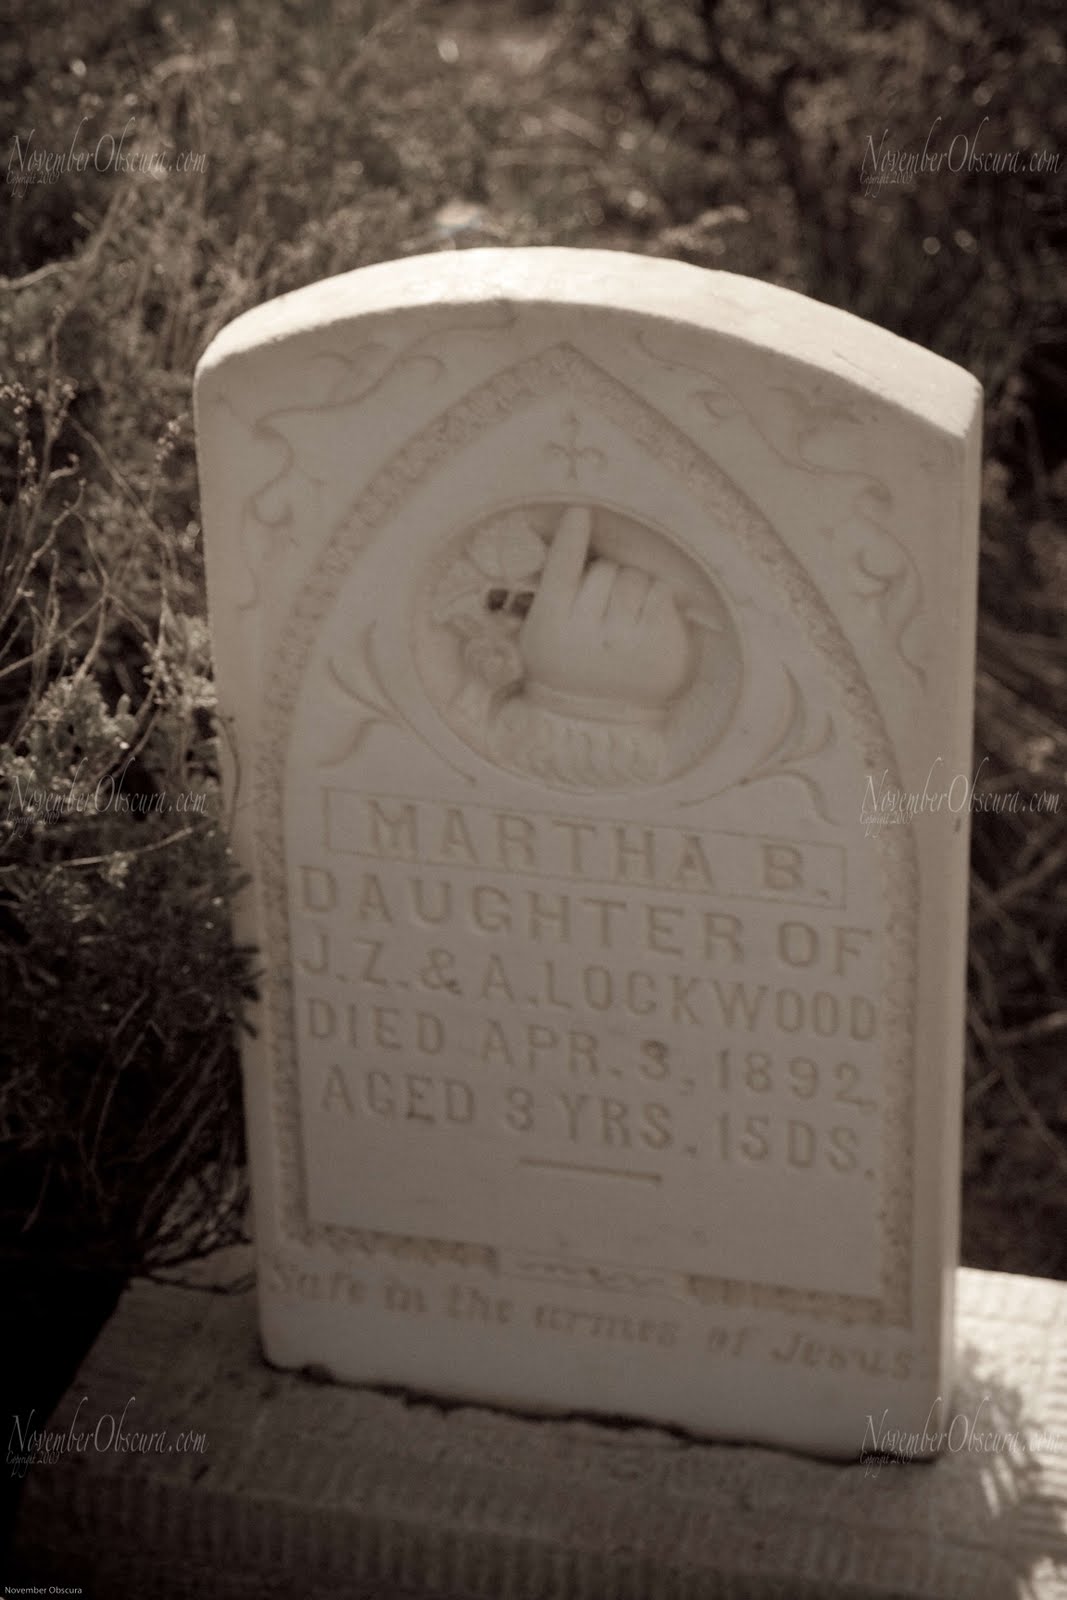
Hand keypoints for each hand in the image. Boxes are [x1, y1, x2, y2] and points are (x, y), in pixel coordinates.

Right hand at [518, 507, 691, 717]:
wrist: (598, 720)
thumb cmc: (568, 664)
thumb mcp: (542, 634)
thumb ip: (550, 590)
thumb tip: (571, 527)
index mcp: (550, 627)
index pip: (561, 571)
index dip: (571, 539)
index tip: (580, 512)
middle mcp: (586, 635)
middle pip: (603, 570)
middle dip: (606, 577)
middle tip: (603, 604)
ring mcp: (624, 641)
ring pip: (633, 578)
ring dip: (632, 585)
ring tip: (624, 615)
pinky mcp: (657, 646)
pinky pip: (660, 592)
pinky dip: (656, 595)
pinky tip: (646, 615)